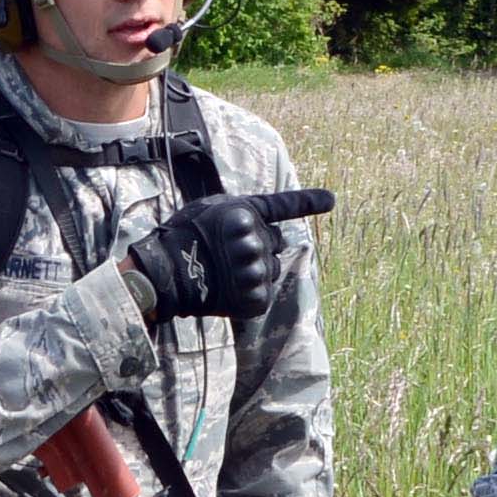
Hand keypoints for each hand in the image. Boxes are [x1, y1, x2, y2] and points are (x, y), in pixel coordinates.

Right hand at [126, 187, 335, 326]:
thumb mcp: (208, 209)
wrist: (164, 277)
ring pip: (270, 270)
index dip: (309, 202)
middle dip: (259, 247)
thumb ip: (241, 210)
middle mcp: (254, 241)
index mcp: (243, 214)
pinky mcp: (254, 298)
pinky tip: (228, 290)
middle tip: (228, 254)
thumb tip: (267, 220)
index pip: (283, 206)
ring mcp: (254, 271)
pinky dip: (249, 294)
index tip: (332, 199)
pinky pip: (263, 293)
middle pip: (274, 243)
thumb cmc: (183, 238)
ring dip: (254, 271)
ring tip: (225, 273)